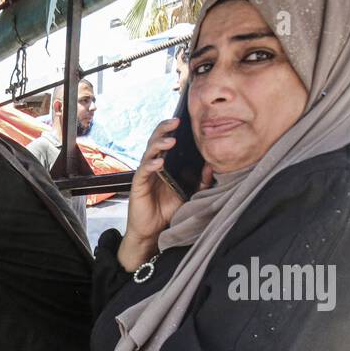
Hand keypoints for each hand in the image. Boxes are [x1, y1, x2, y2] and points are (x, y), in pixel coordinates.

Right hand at [118, 118, 213, 270]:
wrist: (153, 230)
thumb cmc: (168, 210)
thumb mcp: (188, 193)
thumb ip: (200, 181)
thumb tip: (211, 166)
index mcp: (164, 164)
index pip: (166, 141)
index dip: (172, 129)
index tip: (184, 120)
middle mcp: (153, 165)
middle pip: (155, 141)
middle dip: (164, 129)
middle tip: (176, 121)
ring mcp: (145, 174)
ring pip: (148, 152)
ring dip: (158, 144)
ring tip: (171, 140)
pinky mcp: (138, 185)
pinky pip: (143, 171)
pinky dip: (151, 165)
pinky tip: (159, 162)